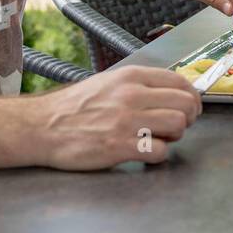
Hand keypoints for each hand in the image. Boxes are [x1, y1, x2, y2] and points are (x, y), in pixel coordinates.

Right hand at [32, 66, 202, 169]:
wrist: (40, 127)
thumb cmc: (74, 107)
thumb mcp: (108, 83)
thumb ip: (139, 85)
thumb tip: (173, 91)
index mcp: (130, 77)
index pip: (180, 81)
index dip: (192, 97)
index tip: (189, 107)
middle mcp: (131, 96)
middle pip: (185, 103)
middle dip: (188, 117)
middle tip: (177, 126)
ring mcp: (126, 122)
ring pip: (178, 125)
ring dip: (175, 136)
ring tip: (160, 138)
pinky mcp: (118, 147)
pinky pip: (160, 151)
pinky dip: (159, 155)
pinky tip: (145, 153)